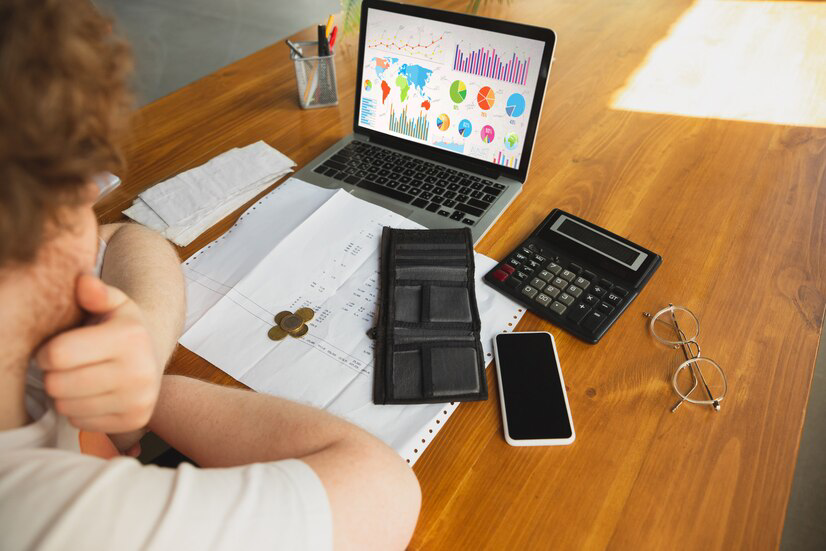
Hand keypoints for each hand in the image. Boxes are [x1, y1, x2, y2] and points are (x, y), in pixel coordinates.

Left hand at [37, 274, 161, 433]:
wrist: (153, 355)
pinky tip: (94, 394)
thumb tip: (84, 282)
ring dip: (65, 394)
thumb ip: (95, 292)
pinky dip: (79, 410)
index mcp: (131, 337)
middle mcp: (140, 371)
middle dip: (54, 374)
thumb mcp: (112, 303)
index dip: (47, 352)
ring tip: (81, 378)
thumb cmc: (122, 328)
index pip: (58, 355)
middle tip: (69, 365)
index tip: (56, 348)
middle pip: (58, 385)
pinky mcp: (135, 419)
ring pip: (66, 407)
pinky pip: (81, 422)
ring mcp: (140, 399)